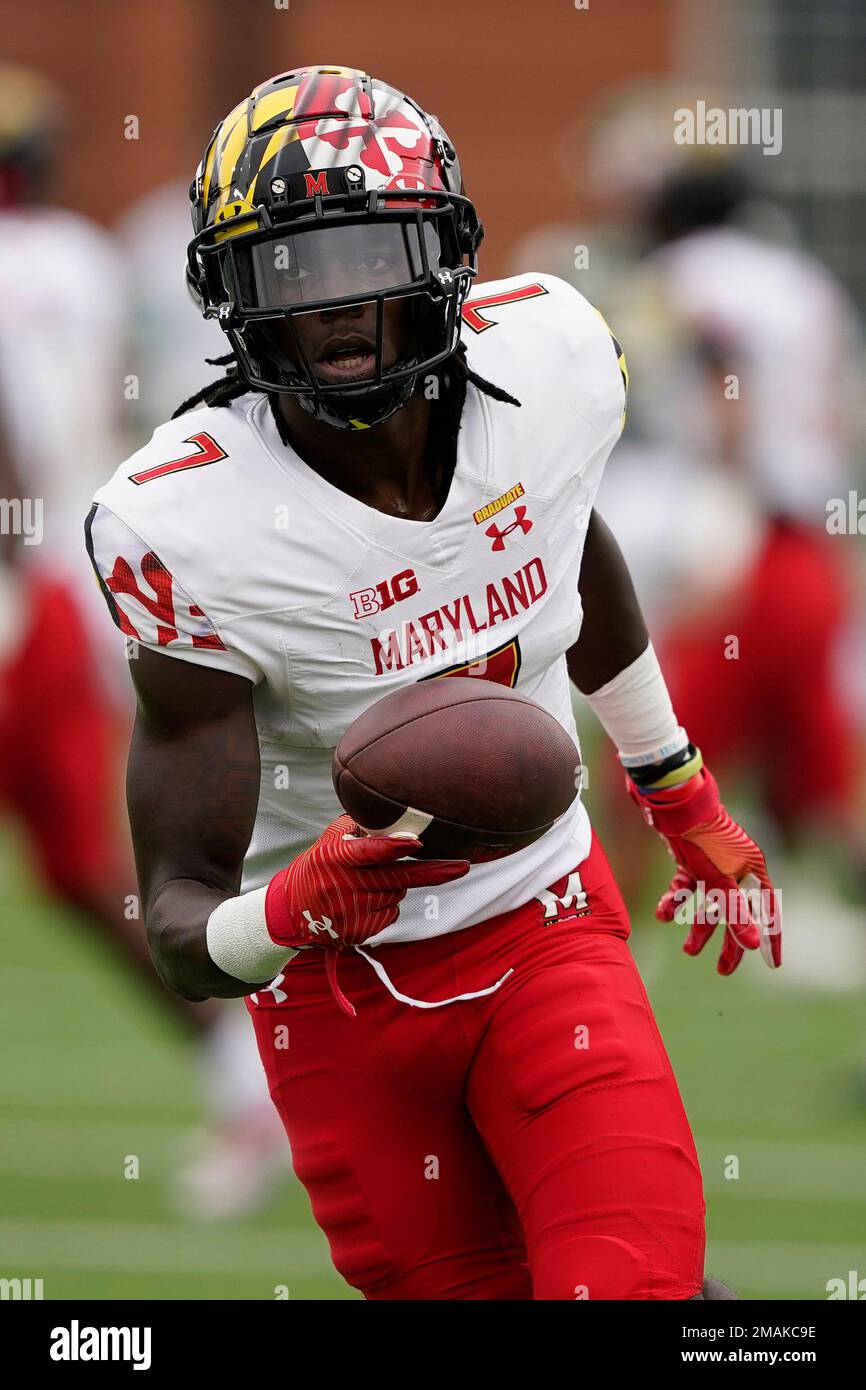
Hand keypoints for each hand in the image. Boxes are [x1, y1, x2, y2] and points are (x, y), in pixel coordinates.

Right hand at [264, 814, 469, 951]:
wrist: (292, 912)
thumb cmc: (317, 867)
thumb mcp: (328, 842)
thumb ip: (357, 829)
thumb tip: (391, 818)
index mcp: (338, 859)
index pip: (370, 852)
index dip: (393, 847)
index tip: (416, 843)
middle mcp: (347, 886)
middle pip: (399, 878)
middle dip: (434, 872)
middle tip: (463, 866)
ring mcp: (355, 912)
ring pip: (397, 893)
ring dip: (393, 885)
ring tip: (366, 883)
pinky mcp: (362, 931)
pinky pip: (391, 912)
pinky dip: (386, 904)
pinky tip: (364, 901)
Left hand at [627, 767, 779, 974]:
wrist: (672, 803)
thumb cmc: (702, 838)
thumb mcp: (719, 880)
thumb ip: (735, 913)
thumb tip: (753, 945)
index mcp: (752, 870)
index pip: (767, 911)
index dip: (770, 938)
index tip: (773, 964)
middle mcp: (735, 868)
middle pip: (736, 913)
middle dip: (728, 942)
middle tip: (722, 970)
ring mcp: (711, 864)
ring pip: (708, 903)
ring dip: (698, 926)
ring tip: (689, 950)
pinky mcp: (689, 859)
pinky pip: (685, 887)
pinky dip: (675, 901)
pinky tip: (663, 913)